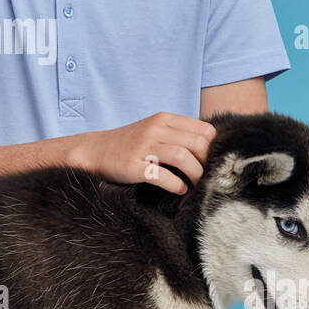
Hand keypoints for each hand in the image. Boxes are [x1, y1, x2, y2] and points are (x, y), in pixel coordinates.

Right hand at [70, 112, 216, 194]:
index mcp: (163, 119)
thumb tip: (210, 149)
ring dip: (195, 175)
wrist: (95, 150)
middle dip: (207, 163)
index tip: (210, 162)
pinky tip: (179, 189)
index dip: (213, 148)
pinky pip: (163, 176)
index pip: (204, 130)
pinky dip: (177, 185)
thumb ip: (178, 134)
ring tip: (194, 184)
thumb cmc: (130, 143)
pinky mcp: (133, 166)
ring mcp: (143, 147)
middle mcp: (155, 130)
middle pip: (197, 144)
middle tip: (205, 176)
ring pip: (183, 158)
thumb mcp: (154, 129)